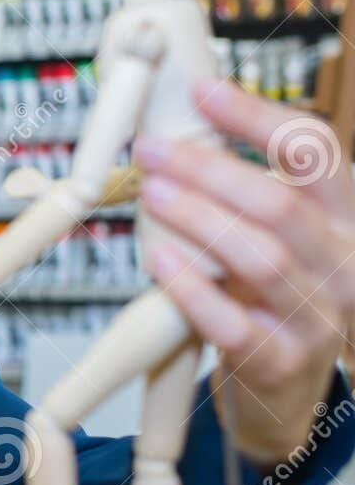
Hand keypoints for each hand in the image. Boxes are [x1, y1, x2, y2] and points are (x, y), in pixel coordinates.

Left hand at [134, 79, 354, 463]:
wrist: (284, 392)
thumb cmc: (268, 300)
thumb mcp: (276, 238)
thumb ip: (245, 191)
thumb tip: (179, 126)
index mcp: (346, 219)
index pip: (317, 152)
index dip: (258, 116)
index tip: (202, 92)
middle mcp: (345, 263)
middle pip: (282, 203)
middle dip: (210, 170)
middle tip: (151, 151)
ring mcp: (319, 317)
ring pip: (260, 257)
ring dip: (198, 219)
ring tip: (149, 193)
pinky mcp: (281, 362)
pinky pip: (234, 321)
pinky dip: (192, 286)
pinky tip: (157, 257)